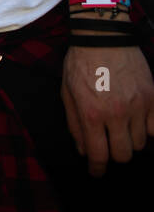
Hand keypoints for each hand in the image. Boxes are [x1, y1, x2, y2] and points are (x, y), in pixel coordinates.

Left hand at [62, 39, 153, 176]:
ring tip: (121, 128)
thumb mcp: (67, 93)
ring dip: (130, 141)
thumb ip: (75, 124)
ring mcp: (138, 107)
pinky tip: (139, 124)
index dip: (97, 169)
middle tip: (109, 146)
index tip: (97, 172)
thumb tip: (83, 150)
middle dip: (114, 155)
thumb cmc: (80, 64)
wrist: (103, 38)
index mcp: (91, 114)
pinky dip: (148, 131)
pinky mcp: (153, 98)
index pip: (98, 155)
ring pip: (140, 143)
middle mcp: (116, 114)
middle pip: (123, 155)